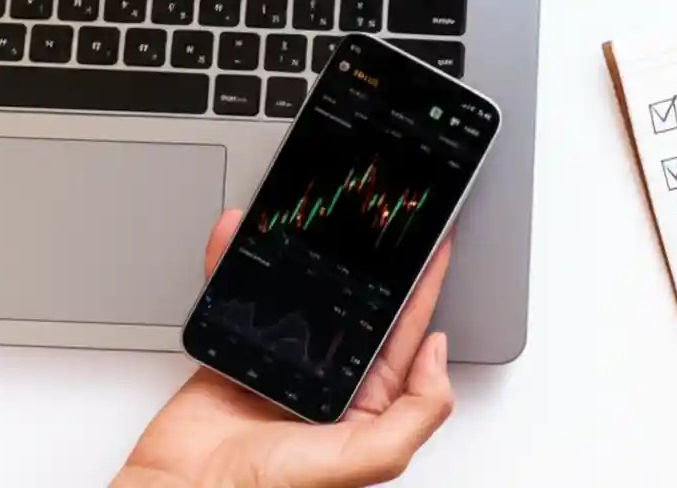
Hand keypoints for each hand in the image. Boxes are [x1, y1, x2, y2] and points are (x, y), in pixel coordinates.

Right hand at [113, 209, 454, 487]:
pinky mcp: (239, 356)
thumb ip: (416, 412)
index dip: (425, 288)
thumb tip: (438, 353)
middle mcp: (332, 386)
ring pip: (304, 298)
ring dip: (307, 259)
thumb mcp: (364, 458)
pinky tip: (241, 238)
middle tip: (382, 222)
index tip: (439, 246)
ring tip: (318, 219)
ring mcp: (286, 368)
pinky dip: (237, 266)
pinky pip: (243, 300)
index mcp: (368, 405)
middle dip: (371, 266)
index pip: (407, 335)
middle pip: (359, 308)